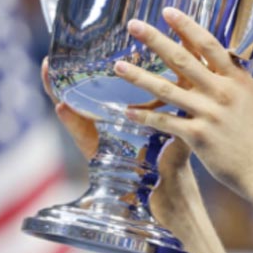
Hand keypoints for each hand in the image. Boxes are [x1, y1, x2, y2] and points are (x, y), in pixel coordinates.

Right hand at [40, 58, 194, 221]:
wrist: (171, 209)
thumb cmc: (177, 171)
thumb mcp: (182, 136)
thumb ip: (186, 113)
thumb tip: (203, 86)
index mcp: (135, 118)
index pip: (119, 87)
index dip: (111, 64)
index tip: (102, 44)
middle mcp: (114, 126)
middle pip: (91, 94)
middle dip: (77, 72)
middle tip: (59, 53)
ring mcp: (103, 141)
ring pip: (81, 111)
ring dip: (63, 90)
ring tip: (49, 70)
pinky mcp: (99, 158)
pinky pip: (83, 138)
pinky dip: (72, 122)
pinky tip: (61, 106)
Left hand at [112, 7, 252, 205]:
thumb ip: (240, 83)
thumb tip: (237, 68)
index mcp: (237, 79)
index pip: (208, 44)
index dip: (187, 26)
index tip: (168, 12)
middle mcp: (222, 92)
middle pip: (182, 59)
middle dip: (155, 40)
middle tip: (134, 25)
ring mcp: (209, 113)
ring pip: (166, 89)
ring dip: (139, 76)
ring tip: (118, 66)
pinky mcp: (198, 136)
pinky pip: (164, 122)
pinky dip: (145, 116)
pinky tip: (128, 111)